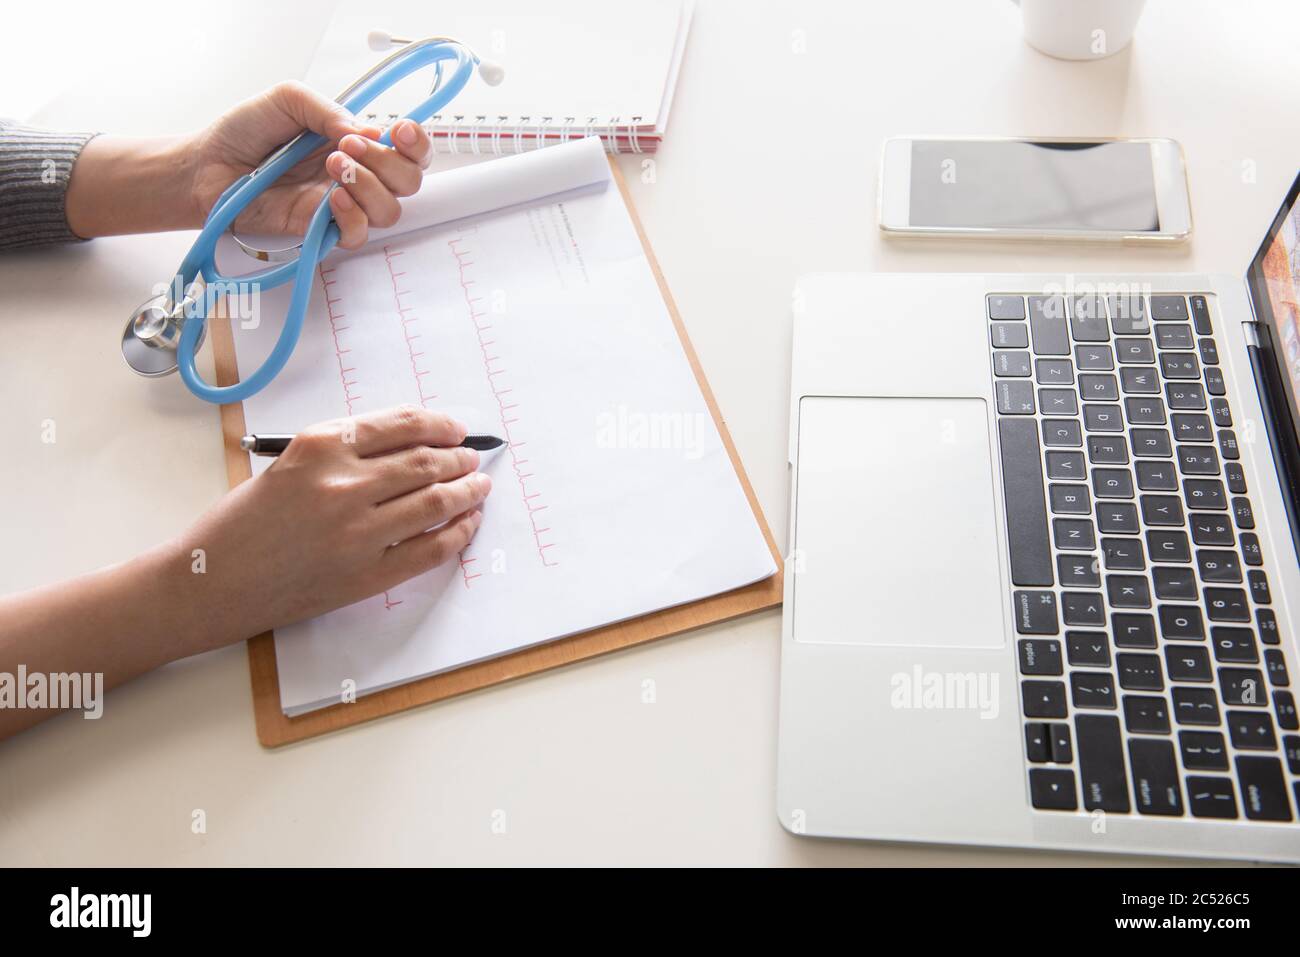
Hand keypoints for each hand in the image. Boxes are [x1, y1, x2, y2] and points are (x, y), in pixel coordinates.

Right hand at [0, 406, 491, 737]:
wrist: (208, 583)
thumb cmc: (241, 522)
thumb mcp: (287, 464)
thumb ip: (343, 453)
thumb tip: (408, 447)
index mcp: (321, 445)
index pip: (400, 424)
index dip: (438, 425)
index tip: (456, 431)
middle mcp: (343, 483)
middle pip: (424, 462)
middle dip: (459, 459)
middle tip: (473, 460)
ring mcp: (358, 531)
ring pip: (435, 502)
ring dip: (467, 492)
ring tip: (479, 488)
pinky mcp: (366, 574)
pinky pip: (430, 549)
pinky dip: (457, 534)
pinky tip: (466, 525)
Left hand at [188, 81, 433, 247]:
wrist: (207, 165)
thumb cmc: (245, 131)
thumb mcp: (289, 99)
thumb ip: (328, 109)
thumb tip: (367, 133)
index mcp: (356, 143)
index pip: (409, 152)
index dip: (417, 144)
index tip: (398, 131)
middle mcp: (357, 177)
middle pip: (409, 183)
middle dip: (389, 163)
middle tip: (349, 146)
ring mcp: (341, 206)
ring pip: (389, 211)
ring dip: (369, 186)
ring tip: (333, 166)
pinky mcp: (321, 231)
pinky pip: (357, 234)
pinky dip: (352, 216)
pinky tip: (330, 197)